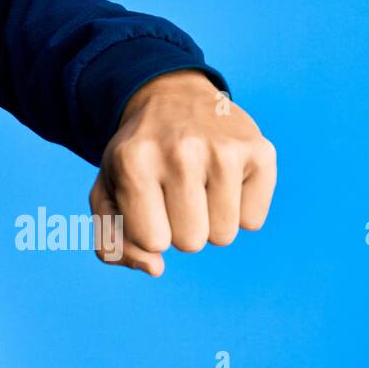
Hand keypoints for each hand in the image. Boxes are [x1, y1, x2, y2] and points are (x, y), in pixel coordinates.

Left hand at [88, 70, 275, 275]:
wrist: (172, 98)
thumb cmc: (138, 157)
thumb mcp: (107, 192)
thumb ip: (110, 244)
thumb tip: (154, 269)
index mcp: (133, 161)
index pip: (152, 241)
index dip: (149, 229)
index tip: (147, 198)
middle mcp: (180, 151)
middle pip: (191, 242)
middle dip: (180, 226)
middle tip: (174, 189)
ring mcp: (223, 149)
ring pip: (224, 236)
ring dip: (210, 220)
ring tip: (198, 182)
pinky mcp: (261, 152)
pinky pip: (253, 221)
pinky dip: (239, 208)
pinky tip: (224, 176)